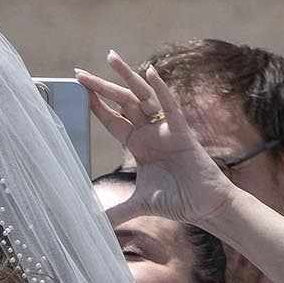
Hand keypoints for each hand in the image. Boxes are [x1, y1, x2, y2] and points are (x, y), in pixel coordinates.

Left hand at [75, 51, 234, 226]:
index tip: (79, 92)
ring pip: (142, 97)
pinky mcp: (182, 132)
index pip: (112, 120)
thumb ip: (115, 212)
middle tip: (79, 73)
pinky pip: (170, 106)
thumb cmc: (176, 201)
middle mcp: (149, 132)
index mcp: (138, 145)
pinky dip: (161, 89)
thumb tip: (93, 225)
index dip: (96, 106)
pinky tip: (149, 72)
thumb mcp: (137, 205)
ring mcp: (165, 129)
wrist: (204, 206)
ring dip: (127, 77)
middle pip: (121, 103)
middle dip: (101, 87)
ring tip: (110, 57)